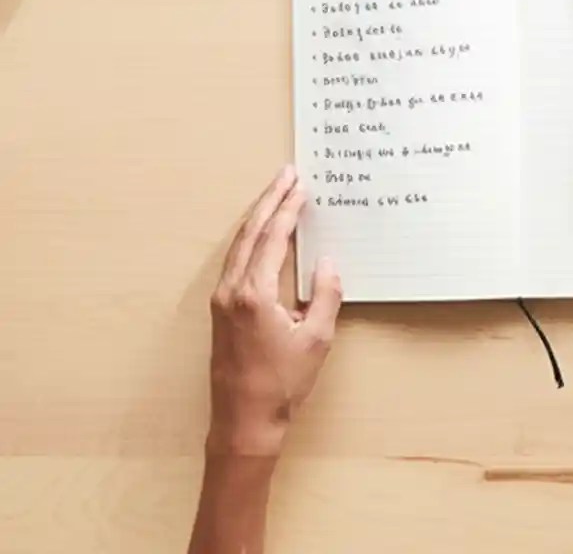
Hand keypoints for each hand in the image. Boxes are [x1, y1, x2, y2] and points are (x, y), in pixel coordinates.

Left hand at [206, 166, 342, 455]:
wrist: (244, 419)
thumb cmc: (282, 384)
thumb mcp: (317, 339)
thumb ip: (325, 296)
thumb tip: (328, 264)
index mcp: (254, 294)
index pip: (272, 239)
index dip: (287, 209)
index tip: (299, 185)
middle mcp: (232, 291)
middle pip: (250, 234)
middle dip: (269, 201)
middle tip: (285, 176)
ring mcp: (222, 301)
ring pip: (239, 246)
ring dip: (258, 218)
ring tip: (275, 196)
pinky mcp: (221, 311)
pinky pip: (235, 262)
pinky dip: (250, 240)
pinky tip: (261, 236)